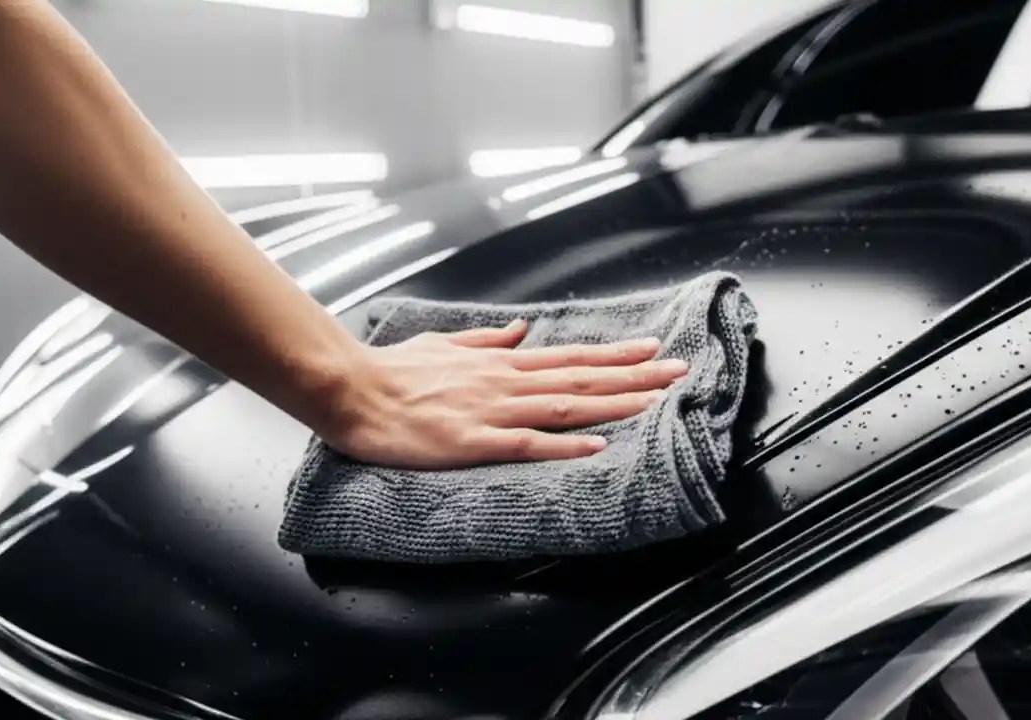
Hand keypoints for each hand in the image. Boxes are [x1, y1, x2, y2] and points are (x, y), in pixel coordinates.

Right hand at [321, 319, 687, 468]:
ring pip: (565, 405)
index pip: (569, 356)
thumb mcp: (443, 344)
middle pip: (580, 377)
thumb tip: (520, 330)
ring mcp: (490, 411)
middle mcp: (503, 382)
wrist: (351, 389)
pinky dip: (564, 442)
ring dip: (614, 402)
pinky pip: (526, 443)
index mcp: (498, 363)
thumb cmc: (391, 369)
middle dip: (634, 375)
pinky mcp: (471, 441)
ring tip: (656, 400)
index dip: (615, 354)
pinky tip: (596, 444)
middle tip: (679, 370)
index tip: (652, 348)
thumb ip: (485, 340)